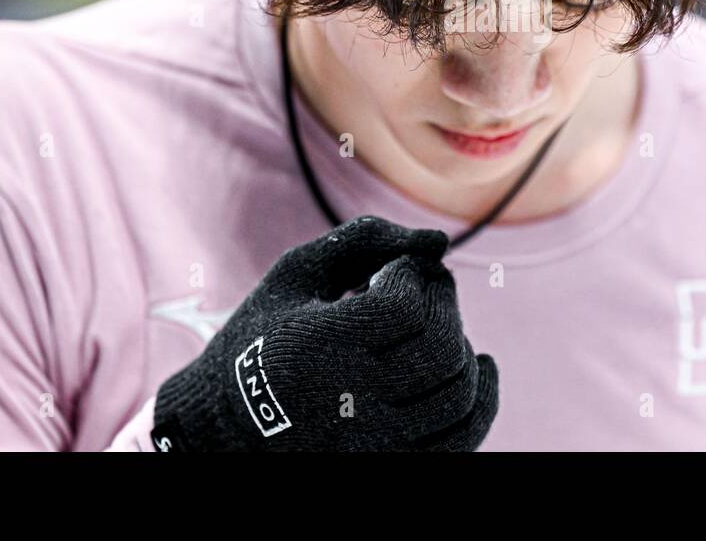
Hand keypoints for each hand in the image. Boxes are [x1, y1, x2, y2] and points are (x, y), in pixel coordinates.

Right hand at [151, 216, 498, 450]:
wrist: (224, 429)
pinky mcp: (388, 466)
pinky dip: (481, 397)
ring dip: (460, 344)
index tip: (394, 271)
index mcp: (313, 348)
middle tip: (426, 288)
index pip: (403, 306)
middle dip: (443, 302)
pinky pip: (462, 437)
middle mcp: (345, 403)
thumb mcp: (295, 275)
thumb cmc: (263, 337)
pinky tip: (476, 366)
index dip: (410, 275)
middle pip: (440, 346)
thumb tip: (438, 241)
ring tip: (434, 327)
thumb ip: (362, 240)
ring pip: (458, 391)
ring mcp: (371, 444)